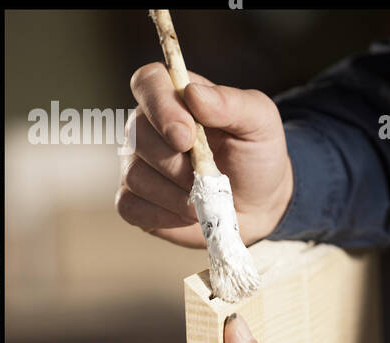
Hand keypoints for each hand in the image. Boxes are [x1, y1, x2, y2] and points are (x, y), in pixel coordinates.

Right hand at [117, 64, 293, 245]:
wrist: (255, 205)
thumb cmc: (255, 156)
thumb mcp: (259, 122)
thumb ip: (231, 103)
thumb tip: (193, 93)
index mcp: (177, 97)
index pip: (148, 81)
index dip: (159, 106)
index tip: (186, 137)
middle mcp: (148, 127)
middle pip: (136, 134)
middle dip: (174, 163)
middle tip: (207, 176)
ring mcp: (136, 165)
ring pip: (135, 176)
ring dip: (174, 194)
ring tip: (202, 196)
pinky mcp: (131, 201)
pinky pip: (130, 207)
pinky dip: (163, 215)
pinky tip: (186, 213)